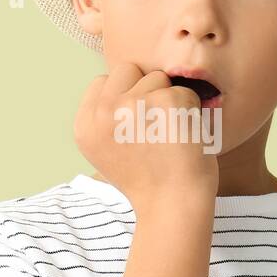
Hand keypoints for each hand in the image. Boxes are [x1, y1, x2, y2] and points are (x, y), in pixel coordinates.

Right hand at [74, 62, 218, 210]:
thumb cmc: (149, 181)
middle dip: (144, 89)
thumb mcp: (107, 151)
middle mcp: (103, 112)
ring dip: (169, 100)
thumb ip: (105, 117)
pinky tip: (184, 137)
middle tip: (154, 128)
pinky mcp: (166, 102)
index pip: (103, 81)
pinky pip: (184, 91)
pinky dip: (191, 112)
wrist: (172, 207)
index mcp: (85, 125)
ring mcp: (134, 104)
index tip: (137, 126)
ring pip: (157, 77)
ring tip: (169, 135)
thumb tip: (124, 81)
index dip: (125, 96)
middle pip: (127, 69)